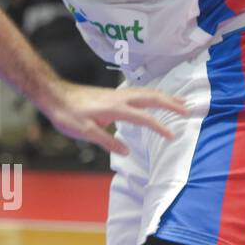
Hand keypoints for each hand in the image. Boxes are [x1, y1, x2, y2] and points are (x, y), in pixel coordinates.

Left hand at [40, 81, 184, 155]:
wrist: (53, 95)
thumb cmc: (67, 114)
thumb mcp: (85, 133)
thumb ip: (107, 142)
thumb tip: (127, 152)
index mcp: (115, 108)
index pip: (144, 118)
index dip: (160, 127)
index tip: (174, 136)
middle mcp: (119, 98)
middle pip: (152, 98)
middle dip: (172, 103)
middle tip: (190, 109)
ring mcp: (116, 94)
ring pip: (146, 92)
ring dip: (164, 96)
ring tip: (180, 101)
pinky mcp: (112, 94)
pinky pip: (139, 92)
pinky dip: (152, 95)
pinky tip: (154, 98)